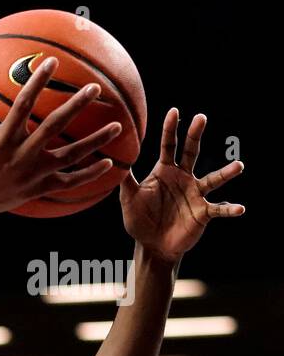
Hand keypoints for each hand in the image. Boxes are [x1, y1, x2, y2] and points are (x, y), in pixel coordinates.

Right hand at [0, 57, 122, 234]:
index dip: (38, 81)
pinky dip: (89, 174)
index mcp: (1, 140)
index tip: (51, 62)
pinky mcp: (36, 191)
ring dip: (95, 141)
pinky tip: (107, 163)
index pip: (24, 104)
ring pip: (70, 156)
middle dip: (76, 105)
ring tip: (117, 126)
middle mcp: (20, 157)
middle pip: (54, 127)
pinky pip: (68, 183)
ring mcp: (31, 176)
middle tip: (94, 87)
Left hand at [121, 109, 243, 261]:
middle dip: (195, 135)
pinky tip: (240, 209)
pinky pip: (219, 209)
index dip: (171, 129)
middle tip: (201, 117)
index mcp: (165, 171)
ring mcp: (195, 194)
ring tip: (239, 166)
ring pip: (213, 180)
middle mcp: (184, 178)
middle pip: (191, 152)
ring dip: (226, 173)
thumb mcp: (128, 199)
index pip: (169, 146)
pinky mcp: (203, 212)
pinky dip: (230, 209)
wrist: (151, 245)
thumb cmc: (139, 220)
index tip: (174, 111)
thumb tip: (115, 159)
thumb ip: (125, 180)